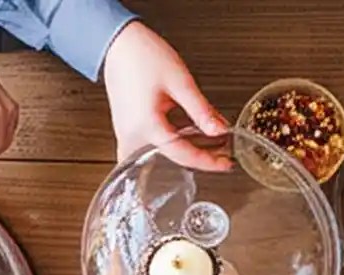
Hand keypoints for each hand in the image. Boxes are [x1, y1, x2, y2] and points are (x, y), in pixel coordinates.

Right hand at [103, 22, 230, 169]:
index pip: (184, 156)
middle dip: (199, 158)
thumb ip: (201, 110)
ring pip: (160, 155)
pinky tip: (184, 136)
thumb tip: (219, 130)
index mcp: (147, 127)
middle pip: (172, 159)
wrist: (116, 42)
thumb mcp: (180, 83)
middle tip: (221, 154)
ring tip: (208, 144)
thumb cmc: (141, 56)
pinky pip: (148, 147)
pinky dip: (168, 145)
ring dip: (184, 151)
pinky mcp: (126, 128)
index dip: (209, 161)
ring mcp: (126, 133)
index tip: (226, 163)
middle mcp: (133, 136)